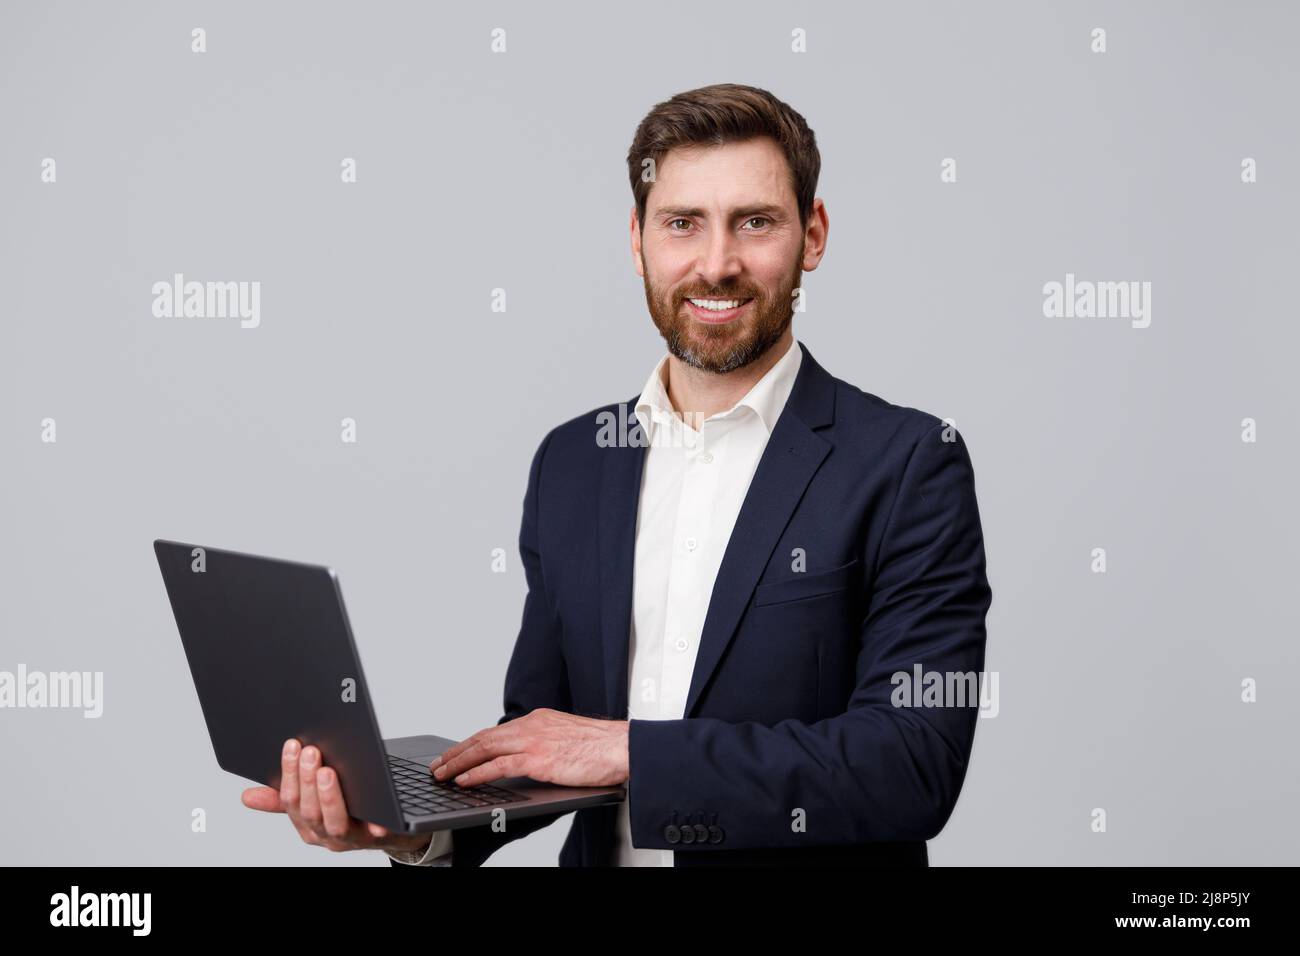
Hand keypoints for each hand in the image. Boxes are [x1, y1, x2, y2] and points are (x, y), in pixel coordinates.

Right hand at [242, 738, 431, 855]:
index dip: (289, 774)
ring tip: (328, 772)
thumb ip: (282, 800)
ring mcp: (351, 839)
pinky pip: (376, 832)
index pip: (290, 801)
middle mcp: (325, 835)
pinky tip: (372, 808)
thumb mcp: (312, 800)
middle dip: (307, 781)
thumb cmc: (348, 808)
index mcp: (307, 824)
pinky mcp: (378, 838)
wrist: (391, 829)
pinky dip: (375, 823)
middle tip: (311, 752)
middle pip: (310, 812)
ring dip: (329, 797)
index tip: (292, 745)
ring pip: (335, 824)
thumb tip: (247, 796)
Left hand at [432, 708, 628, 787]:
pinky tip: (464, 780)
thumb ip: (545, 744)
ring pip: (485, 749)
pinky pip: (499, 765)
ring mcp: (535, 741)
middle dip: (457, 752)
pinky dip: (478, 772)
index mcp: (539, 719)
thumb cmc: (603, 747)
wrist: (624, 746)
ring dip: (459, 762)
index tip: (456, 754)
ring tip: (442, 774)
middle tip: (438, 765)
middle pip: (483, 737)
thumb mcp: (568, 738)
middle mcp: (532, 726)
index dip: (471, 744)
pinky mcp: (540, 759)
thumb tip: (528, 760)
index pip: (496, 731)